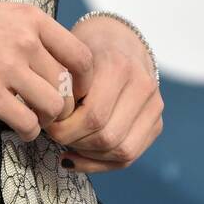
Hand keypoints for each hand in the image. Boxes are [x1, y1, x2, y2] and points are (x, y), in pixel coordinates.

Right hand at [0, 0, 93, 142]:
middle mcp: (24, 41)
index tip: (75, 92)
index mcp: (30, 19)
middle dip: (64, 105)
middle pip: (67, 86)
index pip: (81, 56)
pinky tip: (20, 130)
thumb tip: (54, 60)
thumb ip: (28, 33)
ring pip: (53, 107)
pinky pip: (26, 123)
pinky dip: (28, 133)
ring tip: (34, 120)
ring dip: (47, 120)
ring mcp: (6, 68)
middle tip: (51, 113)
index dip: (84, 81)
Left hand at [42, 15, 162, 171]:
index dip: (65, 128)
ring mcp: (155, 106)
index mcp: (119, 66)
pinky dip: (100, 163)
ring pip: (121, 151)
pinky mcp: (157, 123)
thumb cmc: (85, 48)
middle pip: (107, 137)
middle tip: (54, 135)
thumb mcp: (67, 56)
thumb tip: (46, 123)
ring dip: (88, 154)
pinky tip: (77, 155)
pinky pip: (129, 157)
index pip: (93, 116)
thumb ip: (60, 86)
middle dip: (75, 142)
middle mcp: (143, 86)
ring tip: (67, 142)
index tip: (48, 122)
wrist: (119, 40)